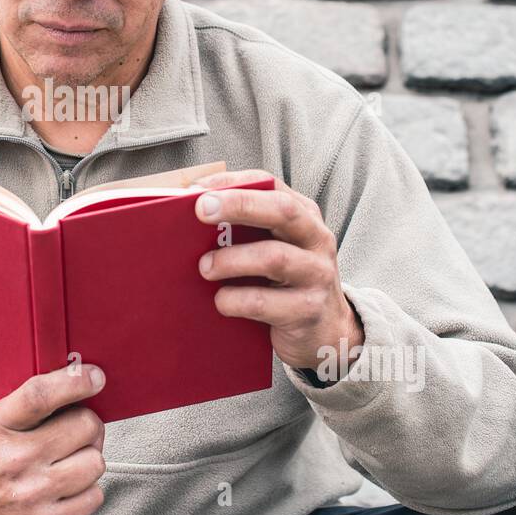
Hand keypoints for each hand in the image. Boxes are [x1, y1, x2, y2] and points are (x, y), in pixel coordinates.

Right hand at [0, 364, 106, 514]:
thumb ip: (21, 403)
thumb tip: (70, 382)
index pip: (40, 395)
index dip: (74, 381)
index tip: (94, 376)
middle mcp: (16, 460)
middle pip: (84, 426)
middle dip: (87, 423)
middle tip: (76, 428)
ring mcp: (33, 494)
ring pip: (94, 462)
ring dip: (88, 457)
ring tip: (69, 459)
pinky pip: (93, 496)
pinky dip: (87, 489)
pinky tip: (68, 485)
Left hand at [191, 170, 364, 379]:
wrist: (327, 331)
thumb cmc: (286, 281)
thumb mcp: (273, 246)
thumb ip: (244, 228)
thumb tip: (188, 214)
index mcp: (303, 214)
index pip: (269, 184)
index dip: (231, 183)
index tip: (195, 187)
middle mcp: (315, 239)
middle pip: (281, 211)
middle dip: (239, 205)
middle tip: (200, 210)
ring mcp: (316, 274)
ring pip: (273, 257)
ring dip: (230, 260)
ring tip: (205, 267)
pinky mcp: (306, 310)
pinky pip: (264, 302)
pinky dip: (234, 300)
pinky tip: (220, 300)